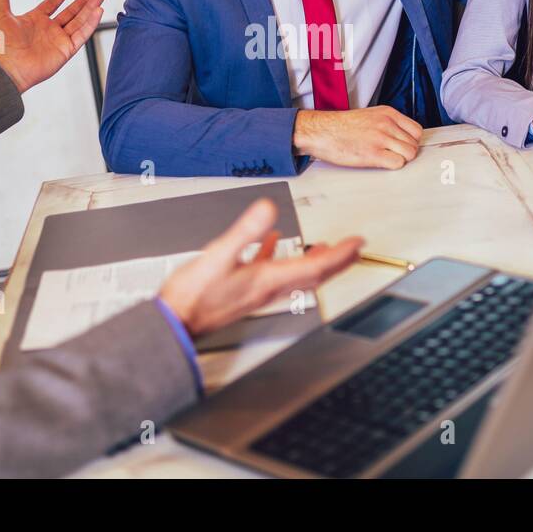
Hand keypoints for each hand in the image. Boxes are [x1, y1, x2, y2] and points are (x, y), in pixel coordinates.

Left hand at [0, 0, 104, 92]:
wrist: (9, 69)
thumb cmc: (3, 45)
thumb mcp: (0, 14)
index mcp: (35, 20)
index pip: (53, 3)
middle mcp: (49, 29)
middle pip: (71, 12)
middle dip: (85, 0)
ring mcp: (59, 40)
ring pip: (79, 21)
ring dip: (91, 8)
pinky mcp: (66, 50)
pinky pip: (81, 34)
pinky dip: (91, 23)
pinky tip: (98, 11)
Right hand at [159, 199, 362, 336]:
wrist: (175, 322)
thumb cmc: (193, 297)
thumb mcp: (218, 256)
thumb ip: (245, 232)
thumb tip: (268, 209)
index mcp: (267, 280)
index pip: (315, 267)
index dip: (340, 254)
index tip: (357, 243)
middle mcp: (267, 288)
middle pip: (313, 274)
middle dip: (338, 261)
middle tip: (355, 249)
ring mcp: (256, 290)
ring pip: (296, 274)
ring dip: (315, 261)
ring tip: (327, 249)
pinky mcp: (242, 288)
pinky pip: (269, 270)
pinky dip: (277, 255)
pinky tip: (273, 242)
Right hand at [292, 106, 422, 168]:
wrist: (321, 131)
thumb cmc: (341, 126)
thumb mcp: (369, 115)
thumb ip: (388, 123)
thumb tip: (402, 137)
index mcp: (387, 113)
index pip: (416, 130)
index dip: (411, 141)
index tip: (403, 146)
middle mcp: (386, 124)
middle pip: (414, 144)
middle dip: (406, 151)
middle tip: (393, 154)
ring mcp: (380, 138)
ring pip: (410, 154)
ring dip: (401, 159)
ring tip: (386, 158)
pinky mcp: (373, 154)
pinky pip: (398, 163)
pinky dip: (393, 165)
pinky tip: (381, 162)